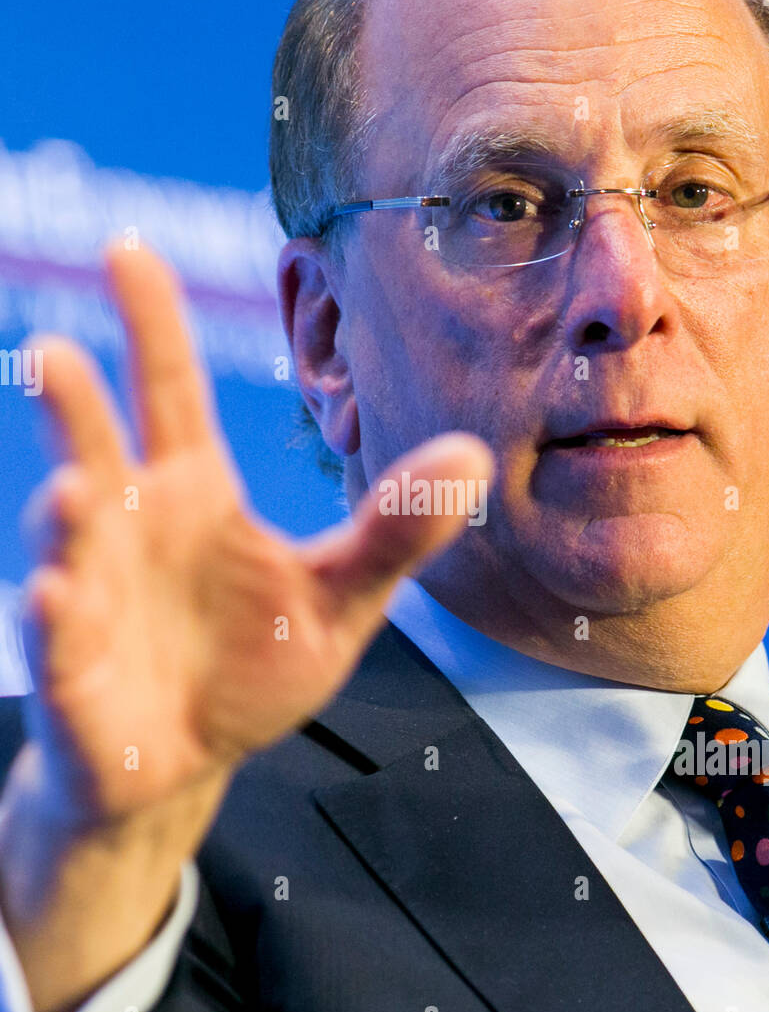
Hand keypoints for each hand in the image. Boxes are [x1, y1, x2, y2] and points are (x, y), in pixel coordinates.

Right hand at [16, 241, 493, 826]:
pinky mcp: (76, 676)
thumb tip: (473, 454)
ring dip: (61, 520)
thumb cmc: (255, 665)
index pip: (169, 393)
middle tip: (54, 350)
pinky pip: (59, 643)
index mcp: (192, 495)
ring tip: (70, 494)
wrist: (190, 763)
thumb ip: (394, 531)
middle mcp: (130, 530)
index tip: (128, 248)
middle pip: (96, 449)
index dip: (151, 323)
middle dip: (71, 403)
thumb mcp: (340, 598)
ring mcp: (93, 598)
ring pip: (67, 545)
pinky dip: (53, 622)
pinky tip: (54, 599)